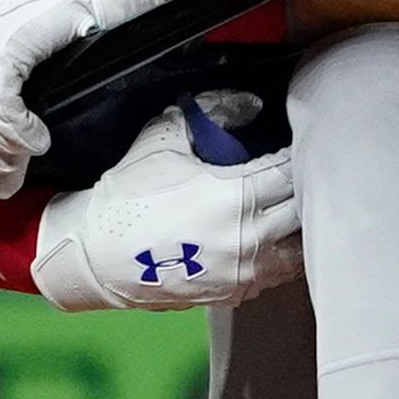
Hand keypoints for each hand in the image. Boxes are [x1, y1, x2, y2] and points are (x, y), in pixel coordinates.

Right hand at [30, 102, 303, 311]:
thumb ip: (210, 112)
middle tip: (294, 176)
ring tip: (289, 212)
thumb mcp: (162, 139)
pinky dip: (277, 256)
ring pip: (297, 250)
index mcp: (236, 196)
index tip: (291, 147)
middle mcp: (249, 238)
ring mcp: (244, 272)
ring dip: (297, 228)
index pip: (290, 171)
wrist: (95, 254)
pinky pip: (275, 275)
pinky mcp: (234, 294)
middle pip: (303, 210)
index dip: (295, 155)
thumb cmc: (128, 193)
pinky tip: (269, 241)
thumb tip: (248, 104)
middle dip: (303, 190)